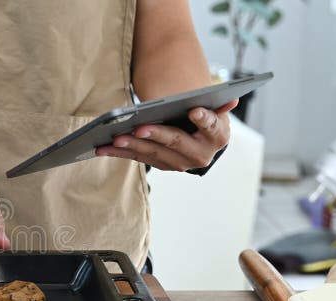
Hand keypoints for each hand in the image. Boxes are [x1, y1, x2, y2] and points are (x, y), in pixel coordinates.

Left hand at [95, 99, 238, 170]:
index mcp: (218, 136)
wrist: (201, 136)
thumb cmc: (204, 114)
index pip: (211, 126)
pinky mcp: (161, 166)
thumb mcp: (212, 106)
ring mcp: (180, 164)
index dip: (203, 119)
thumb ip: (217, 102)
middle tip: (139, 127)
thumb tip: (233, 100)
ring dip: (132, 145)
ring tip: (115, 137)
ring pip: (153, 153)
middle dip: (156, 135)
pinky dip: (119, 152)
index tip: (194, 110)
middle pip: (176, 142)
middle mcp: (201, 155)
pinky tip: (102, 147)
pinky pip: (138, 158)